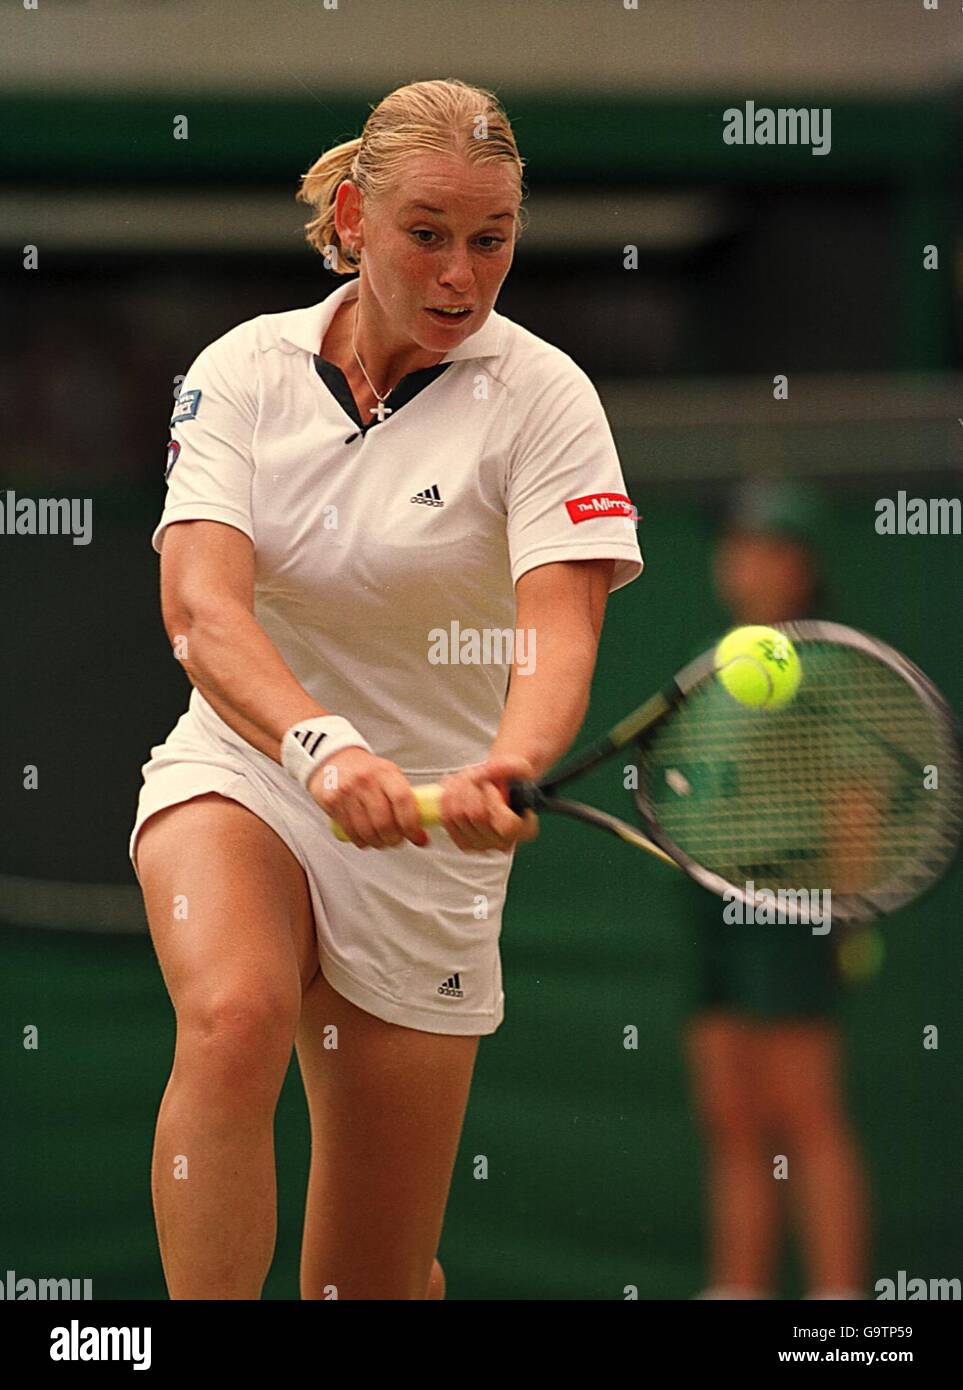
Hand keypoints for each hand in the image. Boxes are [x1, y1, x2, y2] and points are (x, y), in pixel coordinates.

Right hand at [308, 747, 428, 849]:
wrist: (333, 758)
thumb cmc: (366, 769)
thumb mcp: (388, 774)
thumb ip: (404, 797)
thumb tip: (422, 827)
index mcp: (386, 772)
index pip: (403, 800)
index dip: (412, 824)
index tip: (418, 837)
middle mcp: (366, 781)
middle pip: (384, 821)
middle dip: (394, 839)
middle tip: (397, 841)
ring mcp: (348, 792)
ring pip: (366, 830)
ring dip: (378, 843)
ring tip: (382, 841)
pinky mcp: (333, 803)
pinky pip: (350, 831)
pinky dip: (361, 841)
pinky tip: (365, 838)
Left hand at [439, 755, 539, 852]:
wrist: (496, 787)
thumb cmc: (509, 781)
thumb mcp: (517, 767)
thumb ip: (509, 766)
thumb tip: (493, 769)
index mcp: (525, 829)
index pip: (508, 824)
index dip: (494, 801)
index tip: (490, 785)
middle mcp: (504, 842)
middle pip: (478, 816)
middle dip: (472, 787)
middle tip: (474, 773)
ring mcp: (482, 845)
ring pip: (459, 816)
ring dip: (457, 790)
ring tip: (465, 778)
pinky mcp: (463, 842)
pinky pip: (447, 819)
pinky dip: (446, 799)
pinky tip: (454, 787)